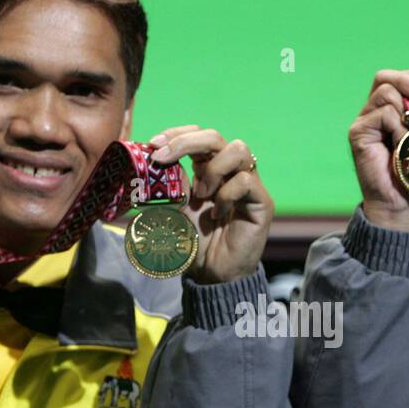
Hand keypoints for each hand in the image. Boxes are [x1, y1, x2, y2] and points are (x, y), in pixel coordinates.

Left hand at [147, 127, 271, 284]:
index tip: (153, 144)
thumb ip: (165, 185)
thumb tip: (146, 162)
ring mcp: (249, 185)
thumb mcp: (171, 208)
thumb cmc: (194, 242)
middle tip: (162, 157)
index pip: (198, 134)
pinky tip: (218, 214)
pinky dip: (226, 195)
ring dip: (211, 170)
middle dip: (186, 142)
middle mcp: (230, 172)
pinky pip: (245, 182)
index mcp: (209, 168)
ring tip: (201, 195)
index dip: (177, 134)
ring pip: (238, 150)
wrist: (211, 273)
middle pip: (215, 136)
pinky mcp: (262, 202)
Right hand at [349, 61, 408, 233]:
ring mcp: (365, 122)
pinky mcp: (358, 134)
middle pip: (385, 77)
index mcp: (395, 109)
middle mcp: (376, 112)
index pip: (401, 77)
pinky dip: (398, 126)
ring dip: (407, 109)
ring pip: (384, 92)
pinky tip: (402, 144)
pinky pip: (381, 113)